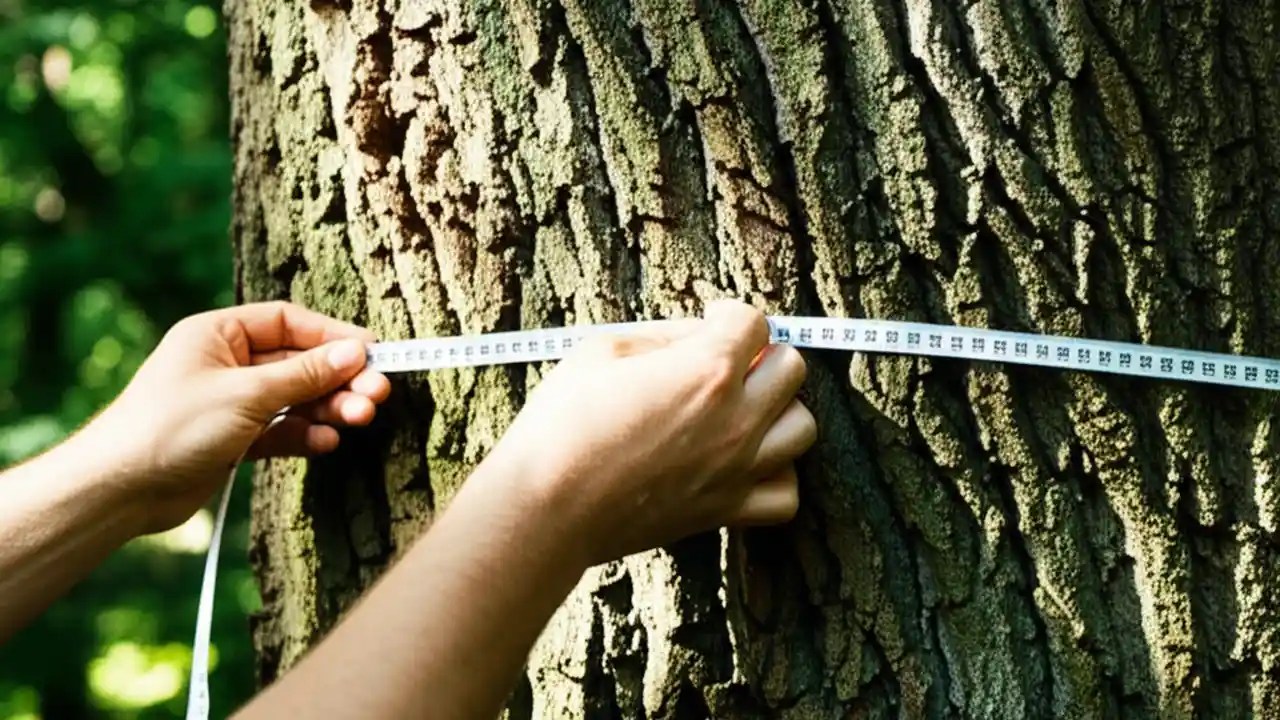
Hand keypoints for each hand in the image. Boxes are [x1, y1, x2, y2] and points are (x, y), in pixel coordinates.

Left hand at [90, 301, 390, 533]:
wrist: (120, 489)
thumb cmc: (171, 427)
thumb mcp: (247, 394)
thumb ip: (304, 374)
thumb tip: (355, 353)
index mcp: (218, 334)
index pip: (289, 323)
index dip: (333, 336)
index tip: (373, 353)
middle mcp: (227, 363)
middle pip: (299, 362)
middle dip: (339, 379)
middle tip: (377, 394)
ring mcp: (233, 402)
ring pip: (296, 398)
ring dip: (329, 408)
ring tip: (359, 419)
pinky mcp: (236, 439)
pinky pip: (283, 430)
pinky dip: (306, 434)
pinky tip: (327, 442)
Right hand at [477, 300, 816, 566]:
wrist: (547, 506)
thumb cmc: (564, 423)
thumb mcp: (603, 350)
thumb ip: (664, 336)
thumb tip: (698, 334)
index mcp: (708, 369)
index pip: (754, 323)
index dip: (729, 315)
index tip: (711, 321)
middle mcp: (736, 418)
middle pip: (792, 369)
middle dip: (763, 356)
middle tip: (727, 362)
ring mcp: (737, 469)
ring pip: (802, 428)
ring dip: (779, 410)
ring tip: (742, 410)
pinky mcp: (725, 510)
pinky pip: (787, 495)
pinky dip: (778, 475)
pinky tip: (748, 462)